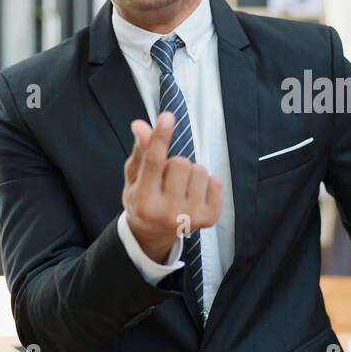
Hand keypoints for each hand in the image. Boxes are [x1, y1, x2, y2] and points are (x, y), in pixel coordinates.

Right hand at [122, 111, 222, 261]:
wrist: (154, 234)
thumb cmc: (143, 199)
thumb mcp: (135, 178)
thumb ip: (140, 151)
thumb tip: (141, 125)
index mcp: (143, 201)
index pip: (153, 163)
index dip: (160, 137)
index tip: (167, 117)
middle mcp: (167, 212)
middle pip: (181, 162)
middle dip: (175, 164)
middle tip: (167, 180)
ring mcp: (190, 217)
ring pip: (200, 170)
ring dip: (191, 173)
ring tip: (180, 188)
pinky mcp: (210, 219)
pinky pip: (216, 181)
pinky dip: (206, 183)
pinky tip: (194, 195)